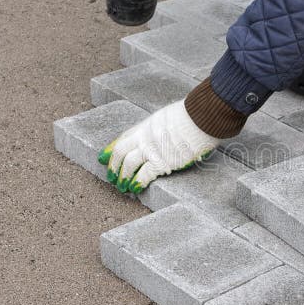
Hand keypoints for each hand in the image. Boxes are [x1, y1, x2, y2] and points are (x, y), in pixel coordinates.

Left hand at [97, 100, 219, 193]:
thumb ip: (164, 125)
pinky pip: (145, 175)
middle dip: (114, 165)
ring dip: (123, 177)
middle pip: (121, 152)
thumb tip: (170, 131)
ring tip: (122, 187)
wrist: (200, 117)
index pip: (124, 138)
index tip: (103, 156)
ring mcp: (152, 150)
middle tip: (110, 176)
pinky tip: (135, 189)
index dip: (112, 149)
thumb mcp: (171, 115)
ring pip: (129, 165)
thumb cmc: (193, 115)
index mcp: (147, 125)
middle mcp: (145, 137)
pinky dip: (138, 182)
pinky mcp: (162, 162)